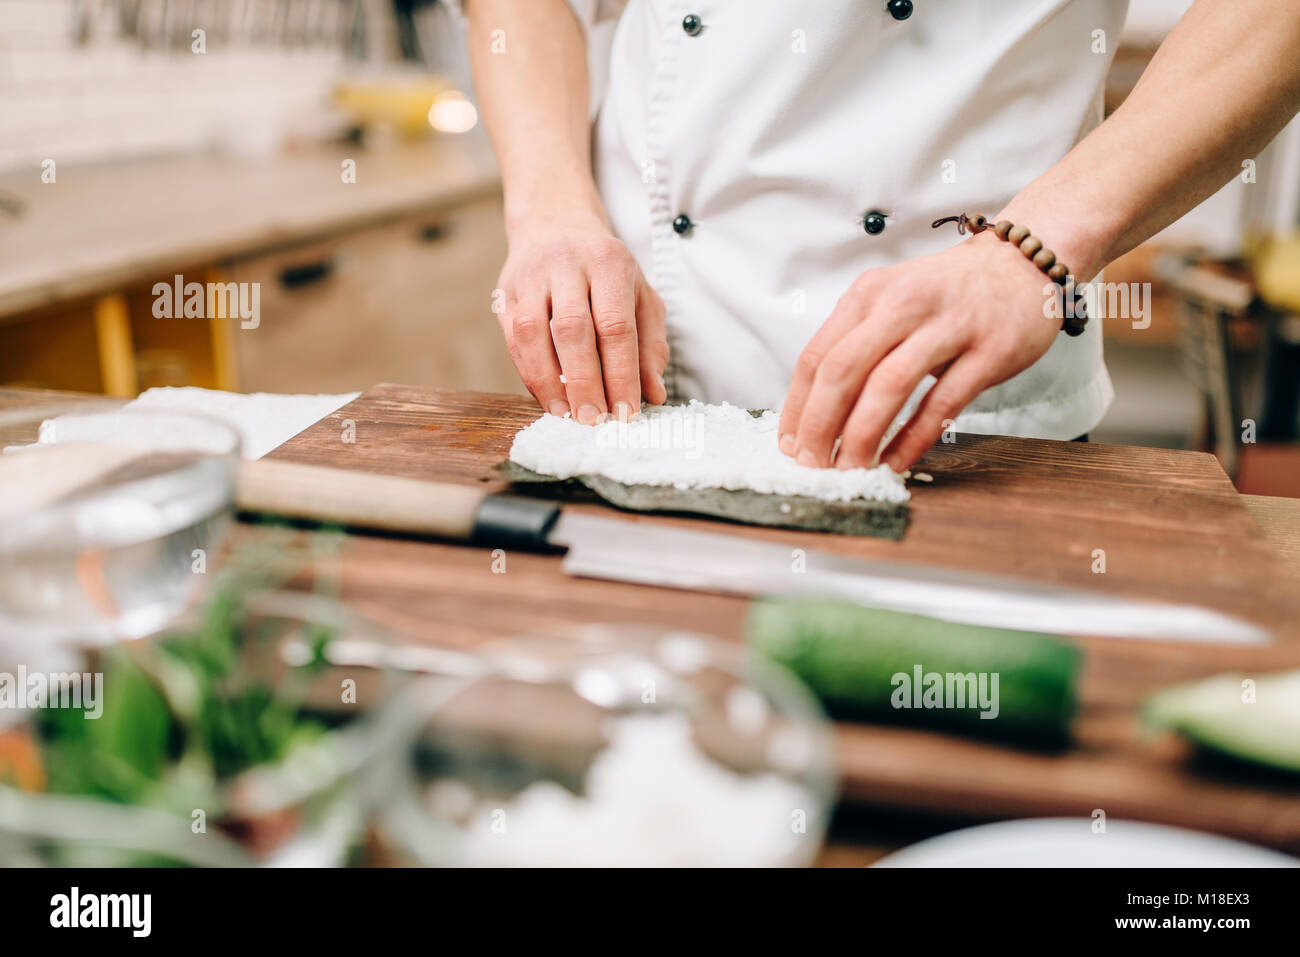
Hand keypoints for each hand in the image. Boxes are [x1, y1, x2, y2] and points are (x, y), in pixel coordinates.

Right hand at [496, 215, 668, 422]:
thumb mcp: (640, 296)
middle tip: (594, 421)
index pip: (616, 326)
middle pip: (574, 330)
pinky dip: (529, 373)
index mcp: (609, 262)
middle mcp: (567, 264)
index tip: (626, 412)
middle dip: (585, 383)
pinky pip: (513, 338)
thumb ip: (651, 345)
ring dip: (548, 381)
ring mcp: (531, 276)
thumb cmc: (606, 271)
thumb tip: (654, 394)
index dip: (621, 374)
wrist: (555, 225)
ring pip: (533, 333)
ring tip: (566, 415)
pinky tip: (546, 397)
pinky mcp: (505, 292)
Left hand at [779, 232, 1062, 471]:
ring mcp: (948, 326)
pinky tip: (896, 461)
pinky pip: (942, 403)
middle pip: (843, 370)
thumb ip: (856, 343)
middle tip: (812, 465)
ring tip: (850, 470)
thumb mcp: (891, 301)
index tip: (789, 445)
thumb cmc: (948, 294)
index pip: (816, 356)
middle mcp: (903, 304)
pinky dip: (913, 438)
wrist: (1023, 264)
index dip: (797, 408)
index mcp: (869, 294)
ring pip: (889, 386)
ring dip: (862, 435)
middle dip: (820, 426)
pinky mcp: (989, 351)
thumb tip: (814, 411)